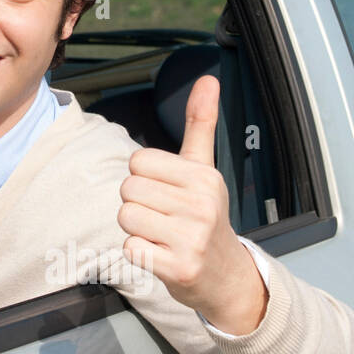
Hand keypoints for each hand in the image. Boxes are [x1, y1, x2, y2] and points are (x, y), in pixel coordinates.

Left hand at [117, 75, 268, 334]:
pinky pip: (130, 249)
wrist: (228, 276)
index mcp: (203, 177)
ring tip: (163, 234)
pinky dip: (139, 253)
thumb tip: (207, 78)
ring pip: (125, 217)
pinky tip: (162, 254)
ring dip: (136, 228)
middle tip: (164, 216)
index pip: (137, 162)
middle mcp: (201, 206)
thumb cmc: (206, 216)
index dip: (144, 177)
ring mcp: (192, 239)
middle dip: (138, 203)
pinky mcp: (178, 268)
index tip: (166, 191)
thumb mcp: (205, 168)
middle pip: (128, 189)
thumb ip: (201, 123)